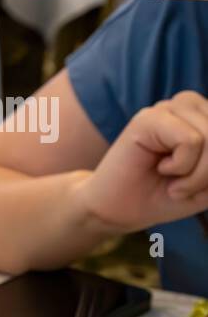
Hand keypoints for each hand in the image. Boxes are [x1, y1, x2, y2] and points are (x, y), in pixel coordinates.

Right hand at [80, 92, 207, 233]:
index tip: (204, 186)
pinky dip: (181, 166)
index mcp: (206, 116)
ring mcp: (169, 108)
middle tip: (185, 189)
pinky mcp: (148, 118)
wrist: (117, 210)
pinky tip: (160, 168)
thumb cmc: (163, 196)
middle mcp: (191, 105)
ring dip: (198, 174)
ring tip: (174, 183)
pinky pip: (191, 141)